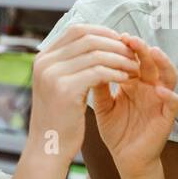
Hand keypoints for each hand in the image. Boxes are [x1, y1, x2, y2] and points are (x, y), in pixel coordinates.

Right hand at [28, 24, 139, 162]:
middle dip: (114, 43)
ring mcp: (53, 74)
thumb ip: (72, 65)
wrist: (48, 148)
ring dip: (119, 58)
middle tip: (132, 53)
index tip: (120, 41)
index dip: (102, 32)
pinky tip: (126, 78)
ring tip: (134, 66)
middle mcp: (45, 62)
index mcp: (43, 58)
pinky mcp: (65, 89)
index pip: (76, 30)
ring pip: (95, 54)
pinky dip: (116, 72)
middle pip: (87, 38)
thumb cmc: (59, 119)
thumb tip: (98, 45)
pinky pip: (98, 72)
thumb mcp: (60, 85)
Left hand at [92, 34, 177, 178]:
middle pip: (150, 62)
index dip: (125, 48)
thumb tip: (87, 63)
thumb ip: (99, 87)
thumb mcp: (103, 106)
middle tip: (129, 39)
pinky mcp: (168, 116)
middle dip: (141, 49)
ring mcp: (161, 100)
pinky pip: (174, 102)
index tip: (112, 37)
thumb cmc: (116, 132)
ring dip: (163, 63)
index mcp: (135, 83)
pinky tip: (159, 89)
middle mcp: (150, 87)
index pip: (133, 59)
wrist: (126, 159)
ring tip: (153, 52)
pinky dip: (169, 94)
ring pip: (169, 76)